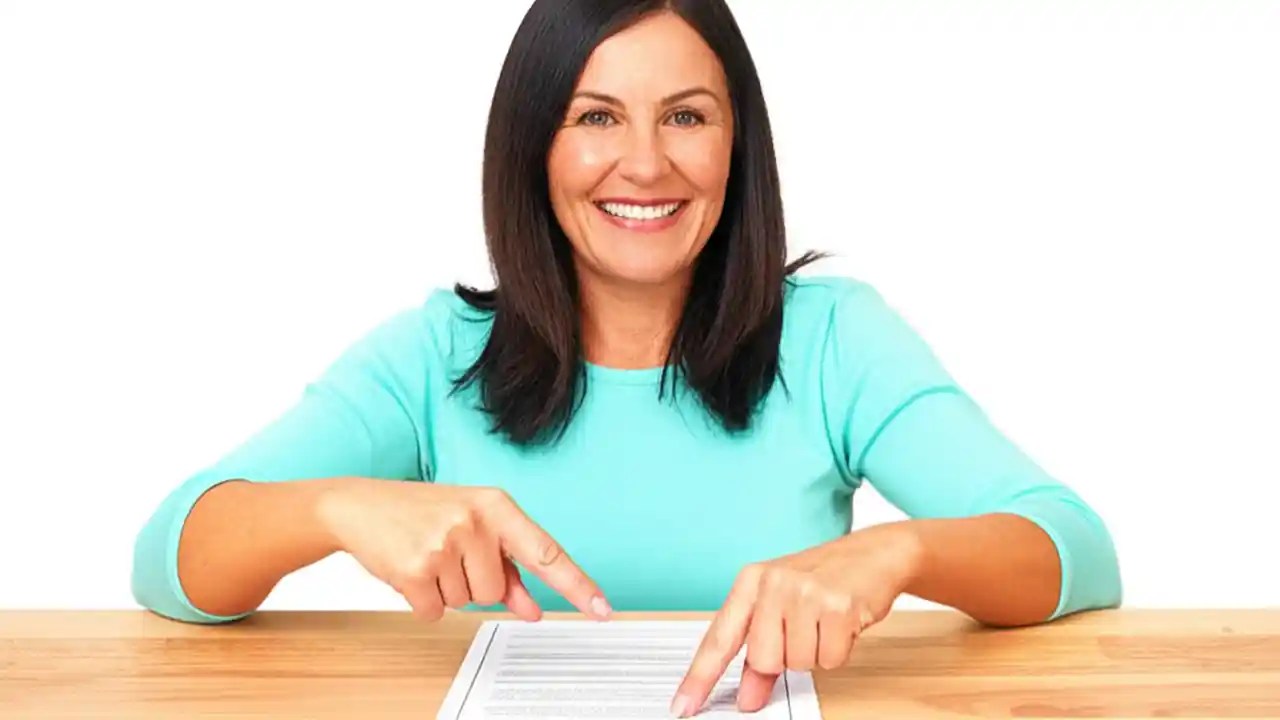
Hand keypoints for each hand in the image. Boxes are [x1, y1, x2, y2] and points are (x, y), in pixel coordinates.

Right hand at [315, 478, 610, 622]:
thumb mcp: (472, 528)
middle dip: (473, 583)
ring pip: (467, 602)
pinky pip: (435, 611)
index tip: (601, 609)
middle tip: (446, 553)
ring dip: (447, 589)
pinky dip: (422, 600)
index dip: (576, 584)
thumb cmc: (423, 513)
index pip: (546, 551)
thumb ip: (507, 568)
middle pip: (497, 591)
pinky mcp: (415, 568)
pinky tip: (409, 569)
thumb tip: (534, 609)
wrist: (360, 504)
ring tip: (426, 555)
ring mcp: (444, 543)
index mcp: (497, 505)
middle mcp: (474, 521)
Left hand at [672, 524, 921, 715]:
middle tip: (803, 630)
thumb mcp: (783, 607)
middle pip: (763, 660)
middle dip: (785, 659)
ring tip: (824, 623)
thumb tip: (747, 696)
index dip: (700, 677)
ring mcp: (806, 592)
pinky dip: (839, 650)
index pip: (718, 638)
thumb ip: (760, 651)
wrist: (874, 554)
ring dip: (815, 653)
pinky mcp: (838, 605)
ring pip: (799, 663)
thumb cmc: (823, 580)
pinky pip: (830, 659)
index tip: (683, 706)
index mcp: (751, 581)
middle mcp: (773, 583)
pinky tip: (842, 623)